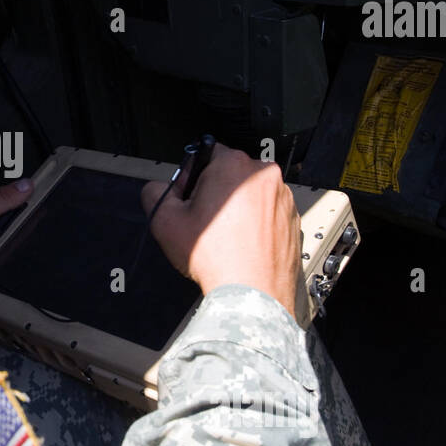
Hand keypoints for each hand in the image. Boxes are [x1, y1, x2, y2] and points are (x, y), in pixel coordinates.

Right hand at [140, 144, 300, 316]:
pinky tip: (241, 244)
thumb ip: (154, 193)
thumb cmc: (215, 257)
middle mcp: (262, 174)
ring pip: (250, 193)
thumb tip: (157, 188)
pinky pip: (267, 212)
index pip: (204, 153)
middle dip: (214, 192)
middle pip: (229, 173)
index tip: (188, 198)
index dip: (190, 177)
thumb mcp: (165, 221)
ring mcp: (282, 196)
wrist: (251, 291)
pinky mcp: (292, 217)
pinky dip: (255, 223)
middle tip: (204, 222)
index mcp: (232, 164)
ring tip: (224, 237)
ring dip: (236, 208)